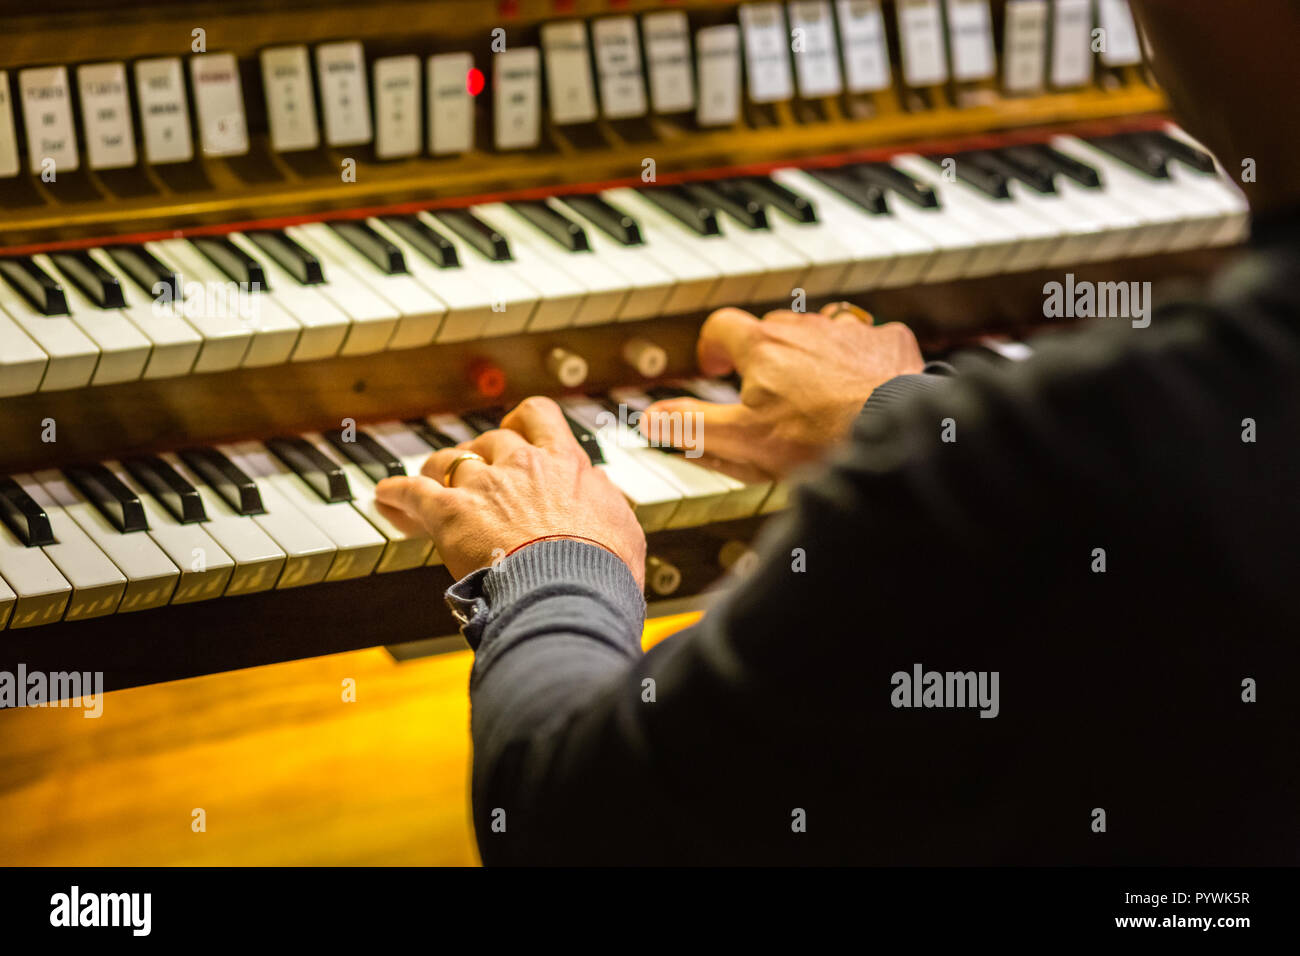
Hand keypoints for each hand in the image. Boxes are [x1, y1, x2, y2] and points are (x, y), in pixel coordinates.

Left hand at [374, 397, 646, 588]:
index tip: (516, 434)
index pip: (538, 416)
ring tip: (428, 486)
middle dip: (479, 457)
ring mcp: (482, 486)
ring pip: (446, 460)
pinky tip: (386, 497)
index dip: (522, 422)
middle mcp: (520, 464)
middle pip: (488, 440)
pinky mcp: (448, 513)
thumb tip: (598, 489)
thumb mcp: (621, 525)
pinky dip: (395, 494)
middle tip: (474, 478)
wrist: (569, 591)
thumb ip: (603, 500)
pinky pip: (411, 492)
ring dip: (437, 472)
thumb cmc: (602, 569)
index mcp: (564, 462)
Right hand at [641, 304, 924, 476]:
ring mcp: (848, 330)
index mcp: (762, 347)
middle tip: (764, 390)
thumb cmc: (819, 436)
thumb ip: (693, 426)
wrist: (894, 431)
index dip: (713, 345)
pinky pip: (869, 339)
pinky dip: (862, 357)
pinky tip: (863, 383)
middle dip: (763, 354)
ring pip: (820, 331)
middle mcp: (803, 327)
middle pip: (771, 329)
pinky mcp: (889, 341)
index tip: (714, 367)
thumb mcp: (743, 439)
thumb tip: (651, 420)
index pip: (722, 326)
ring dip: (812, 353)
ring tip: (816, 391)